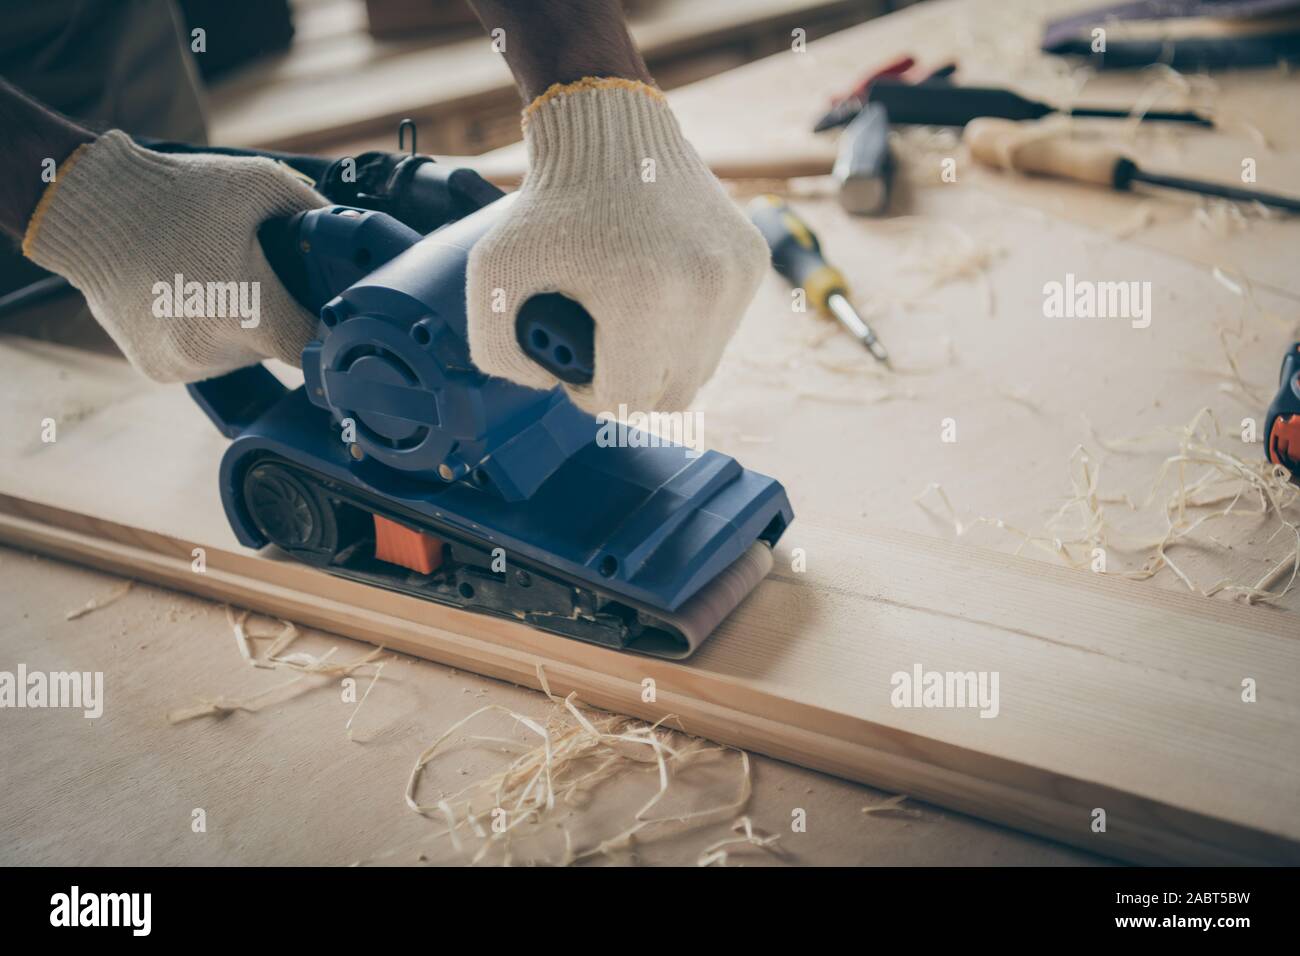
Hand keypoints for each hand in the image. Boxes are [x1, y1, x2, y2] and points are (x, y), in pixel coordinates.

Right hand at [23, 130, 324, 382]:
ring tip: (217, 282)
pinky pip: (206, 360)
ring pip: (242, 357)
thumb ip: (316, 213)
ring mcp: (184, 364)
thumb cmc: (175, 193)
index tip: (329, 316)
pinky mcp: (160, 371)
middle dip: (279, 317)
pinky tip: (190, 298)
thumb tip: (356, 234)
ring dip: (244, 330)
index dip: (327, 332)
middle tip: (260, 276)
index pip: (313, 347)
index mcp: (247, 310)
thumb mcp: (261, 185)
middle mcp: (214, 348)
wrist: (85, 207)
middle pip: (277, 350)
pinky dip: (208, 337)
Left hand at [465, 79, 767, 413]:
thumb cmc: (548, 204)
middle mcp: (701, 292)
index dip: (591, 395)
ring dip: (663, 360)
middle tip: (602, 354)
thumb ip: (499, 350)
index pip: (627, 399)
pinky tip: (659, 290)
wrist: (611, 130)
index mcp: (642, 297)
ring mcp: (733, 278)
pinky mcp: (751, 263)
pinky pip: (722, 329)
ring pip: (701, 368)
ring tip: (628, 320)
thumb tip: (547, 383)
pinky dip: (689, 326)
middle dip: (631, 386)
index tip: (576, 365)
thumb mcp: (494, 273)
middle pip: (671, 396)